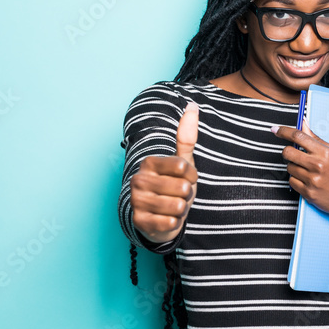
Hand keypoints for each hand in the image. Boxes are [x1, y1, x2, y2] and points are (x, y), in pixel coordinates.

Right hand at [131, 103, 198, 243]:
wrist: (161, 218)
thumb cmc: (174, 187)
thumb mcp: (183, 162)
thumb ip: (187, 136)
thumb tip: (192, 106)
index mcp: (149, 162)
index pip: (184, 167)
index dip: (192, 176)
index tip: (184, 179)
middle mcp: (139, 179)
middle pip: (182, 188)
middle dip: (187, 195)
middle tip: (178, 195)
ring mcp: (136, 201)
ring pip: (177, 206)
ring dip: (181, 209)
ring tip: (173, 207)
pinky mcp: (139, 221)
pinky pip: (169, 223)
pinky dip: (174, 223)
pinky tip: (167, 219)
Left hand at [272, 122, 328, 227]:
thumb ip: (317, 139)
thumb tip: (303, 123)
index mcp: (325, 153)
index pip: (299, 136)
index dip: (284, 131)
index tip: (276, 130)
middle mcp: (317, 166)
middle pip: (288, 152)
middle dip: (287, 151)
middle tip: (293, 153)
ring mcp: (312, 180)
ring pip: (289, 167)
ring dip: (294, 167)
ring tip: (307, 170)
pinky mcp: (308, 193)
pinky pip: (291, 181)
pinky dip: (296, 180)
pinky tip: (307, 180)